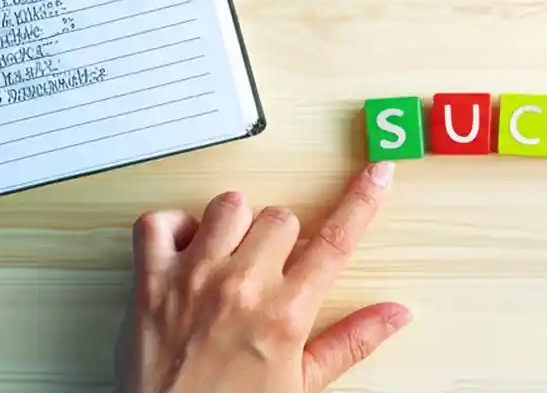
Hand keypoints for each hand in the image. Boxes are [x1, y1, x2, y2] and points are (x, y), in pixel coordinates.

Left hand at [115, 161, 409, 392]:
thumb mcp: (303, 384)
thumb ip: (352, 341)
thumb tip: (396, 314)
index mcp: (285, 313)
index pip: (336, 241)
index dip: (362, 201)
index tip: (378, 174)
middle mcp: (241, 287)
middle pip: (281, 217)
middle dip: (282, 238)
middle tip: (272, 270)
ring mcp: (193, 279)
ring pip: (229, 206)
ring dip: (234, 225)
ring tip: (230, 257)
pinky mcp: (150, 281)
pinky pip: (158, 222)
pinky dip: (171, 228)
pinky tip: (186, 250)